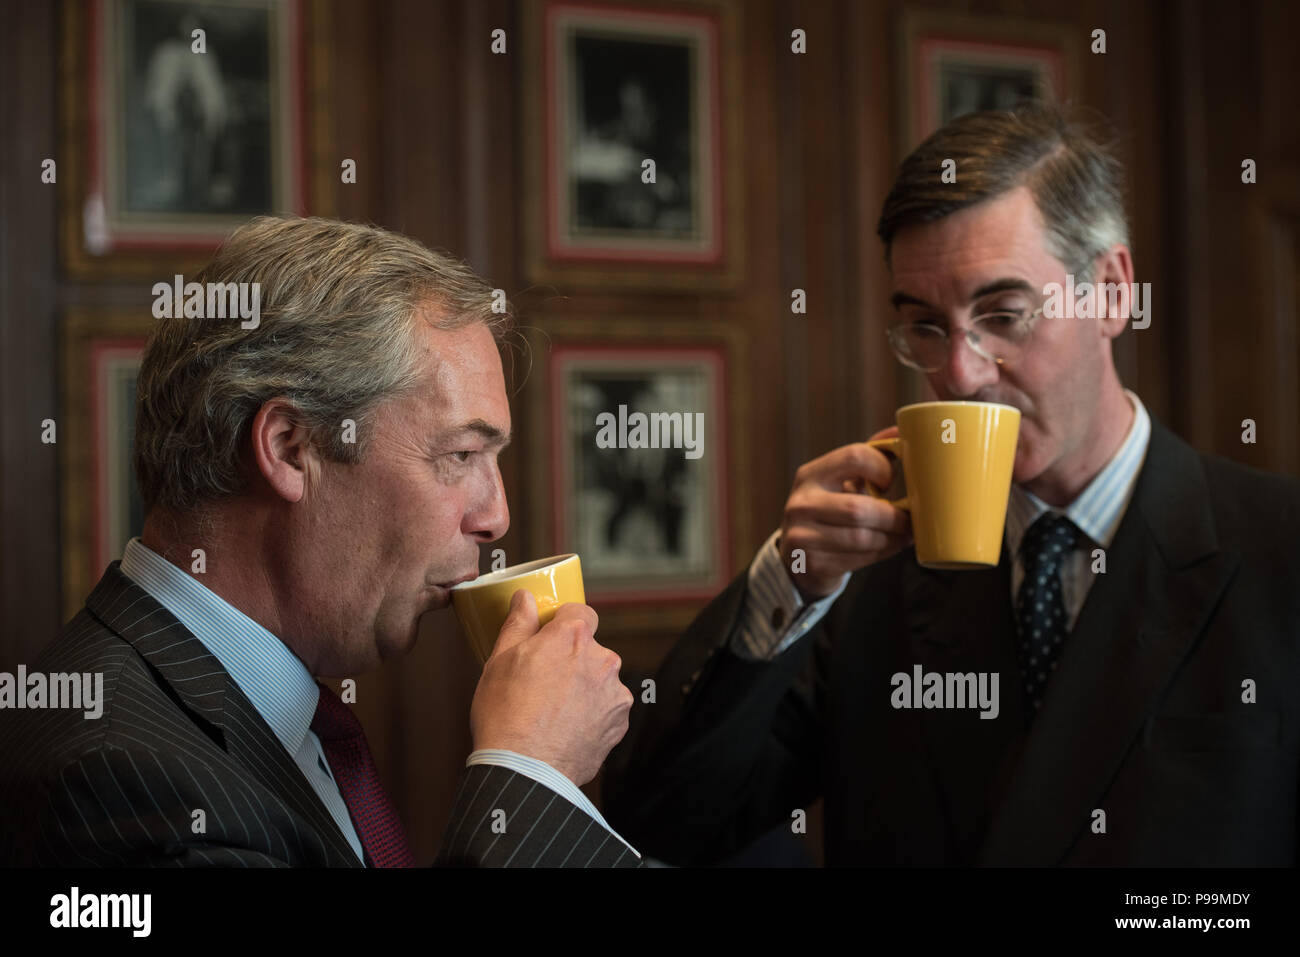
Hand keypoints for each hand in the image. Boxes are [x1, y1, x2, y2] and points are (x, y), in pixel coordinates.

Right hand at [469, 590, 632, 786]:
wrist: (525, 772)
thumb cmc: (506, 716)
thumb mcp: (500, 660)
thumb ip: (518, 623)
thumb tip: (525, 598)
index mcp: (572, 638)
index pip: (580, 613)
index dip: (564, 624)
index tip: (551, 638)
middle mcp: (602, 660)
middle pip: (590, 649)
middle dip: (571, 660)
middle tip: (543, 683)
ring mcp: (615, 693)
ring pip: (599, 680)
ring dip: (583, 688)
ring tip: (553, 712)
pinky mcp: (620, 722)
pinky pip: (607, 708)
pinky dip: (592, 715)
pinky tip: (567, 728)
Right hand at [779, 426, 913, 599]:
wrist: (798, 556)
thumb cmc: (831, 509)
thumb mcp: (842, 480)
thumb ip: (870, 455)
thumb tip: (903, 430)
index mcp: (811, 474)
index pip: (853, 456)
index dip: (882, 467)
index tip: (892, 481)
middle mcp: (801, 503)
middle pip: (858, 508)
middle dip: (893, 516)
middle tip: (911, 519)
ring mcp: (802, 535)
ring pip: (862, 537)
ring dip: (892, 538)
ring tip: (905, 534)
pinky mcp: (811, 563)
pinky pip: (858, 559)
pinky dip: (881, 553)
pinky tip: (890, 546)